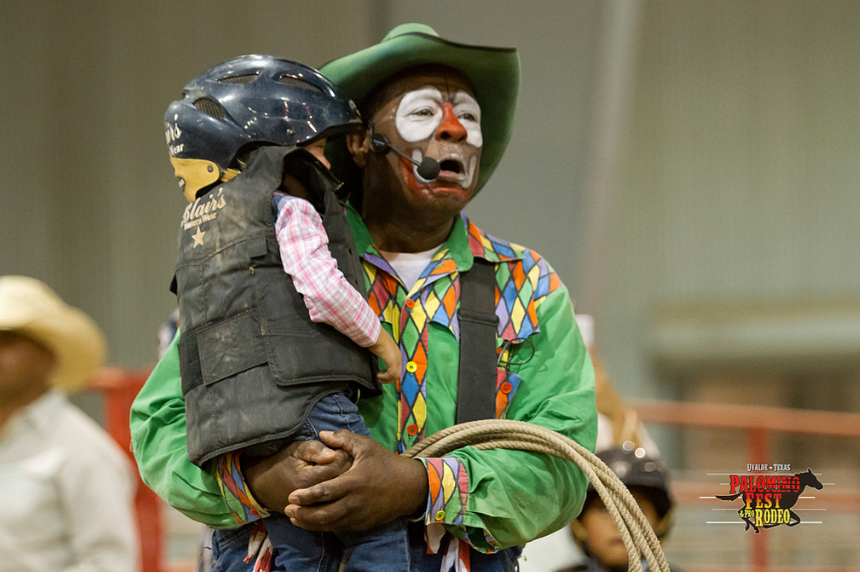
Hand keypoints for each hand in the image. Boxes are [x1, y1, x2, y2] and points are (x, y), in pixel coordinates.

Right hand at [243, 439, 351, 512]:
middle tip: (341, 457)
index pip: (337, 467)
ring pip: (341, 494)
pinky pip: (336, 503)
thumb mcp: (295, 450)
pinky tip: (335, 483)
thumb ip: (314, 449)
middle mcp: (315, 498)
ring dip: (345, 480)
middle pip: (343, 481)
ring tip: (337, 469)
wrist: (263, 487)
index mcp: (309, 480)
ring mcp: (316, 509)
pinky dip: (339, 492)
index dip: (341, 454)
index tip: (337, 447)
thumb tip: (334, 454)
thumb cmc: (281, 463)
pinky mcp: (317, 515)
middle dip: (346, 466)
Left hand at [285, 430, 427, 531]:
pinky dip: (323, 527)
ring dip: (310, 523)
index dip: (307, 496)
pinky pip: (338, 528)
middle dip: (303, 514)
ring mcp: (358, 516)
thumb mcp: (366, 446)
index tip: (291, 496)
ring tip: (294, 518)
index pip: (325, 492)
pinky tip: (312, 523)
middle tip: (287, 509)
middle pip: (323, 514)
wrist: (408, 487)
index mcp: (354, 482)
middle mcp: (355, 502)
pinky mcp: (362, 524)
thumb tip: (321, 434)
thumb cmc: (385, 463)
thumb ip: (343, 438)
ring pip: (329, 525)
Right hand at [369, 328, 400, 384]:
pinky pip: (390, 374)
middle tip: (378, 379)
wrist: (375, 335)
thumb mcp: (380, 350)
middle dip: (388, 379)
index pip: (396, 369)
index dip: (388, 375)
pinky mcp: (392, 361)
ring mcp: (396, 359)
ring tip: (377, 376)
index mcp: (396, 354)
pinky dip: (384, 377)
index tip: (380, 375)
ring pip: (395, 376)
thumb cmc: (375, 340)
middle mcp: (398, 357)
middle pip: (397, 374)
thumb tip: (377, 363)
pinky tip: (377, 374)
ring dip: (386, 379)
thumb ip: (382, 356)